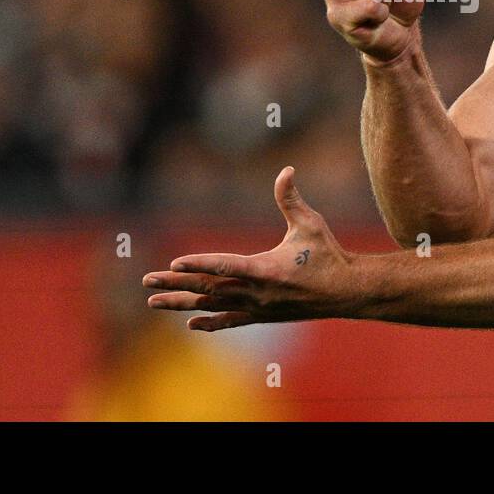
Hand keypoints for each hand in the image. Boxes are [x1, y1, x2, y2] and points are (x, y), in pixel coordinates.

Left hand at [143, 167, 362, 332]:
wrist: (347, 292)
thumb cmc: (329, 254)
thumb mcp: (310, 223)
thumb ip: (291, 199)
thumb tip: (286, 170)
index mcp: (265, 269)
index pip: (224, 266)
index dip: (198, 263)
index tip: (173, 262)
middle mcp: (256, 292)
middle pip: (208, 288)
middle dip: (176, 283)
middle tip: (147, 280)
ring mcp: (258, 307)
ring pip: (212, 306)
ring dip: (182, 303)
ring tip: (154, 301)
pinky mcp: (263, 316)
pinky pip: (230, 321)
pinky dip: (209, 321)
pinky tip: (190, 323)